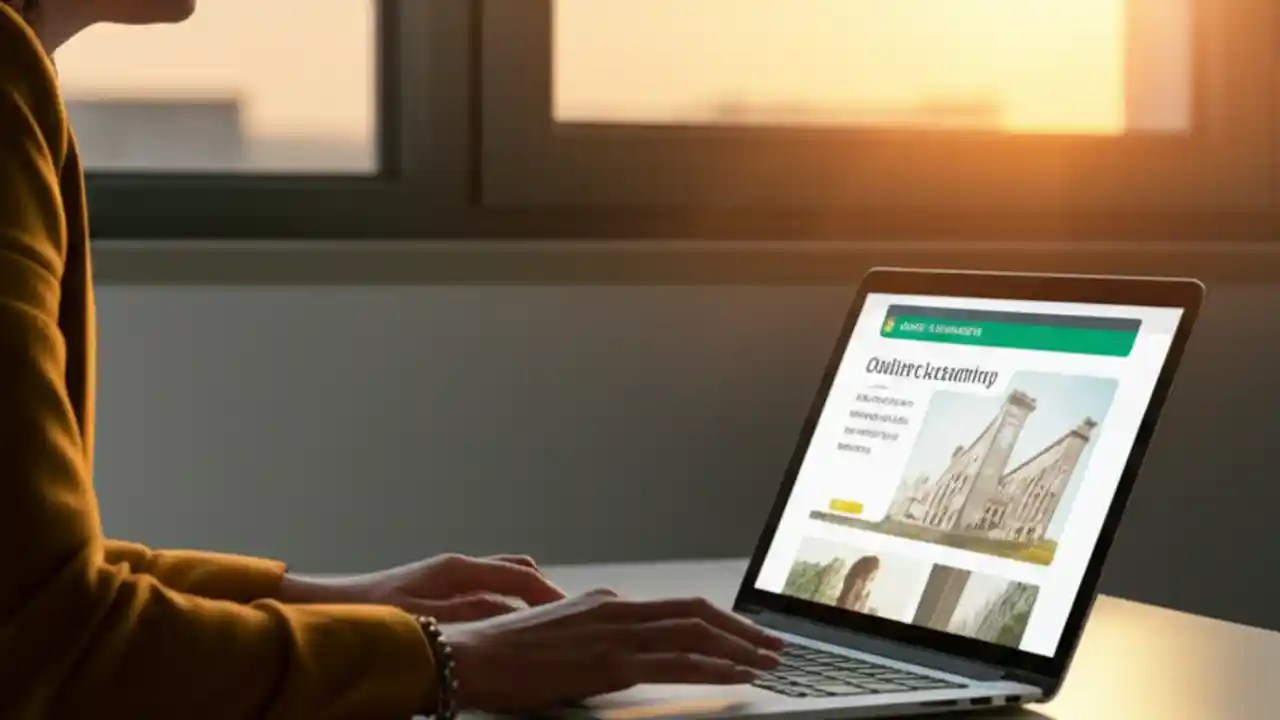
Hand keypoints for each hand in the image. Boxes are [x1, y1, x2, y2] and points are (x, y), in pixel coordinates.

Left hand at [278, 553, 565, 621]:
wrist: (325, 607)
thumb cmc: (372, 617)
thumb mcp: (430, 620)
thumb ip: (475, 616)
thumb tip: (517, 616)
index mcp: (460, 571)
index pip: (523, 579)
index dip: (552, 598)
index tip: (575, 615)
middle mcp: (457, 568)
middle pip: (518, 573)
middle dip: (545, 595)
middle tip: (567, 620)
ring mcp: (447, 577)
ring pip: (502, 581)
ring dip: (525, 599)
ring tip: (542, 625)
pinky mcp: (436, 589)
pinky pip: (485, 592)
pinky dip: (504, 605)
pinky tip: (502, 630)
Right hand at [442, 589, 783, 713]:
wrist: (470, 656)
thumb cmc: (504, 656)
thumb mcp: (560, 639)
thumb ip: (596, 641)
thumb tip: (620, 655)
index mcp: (607, 603)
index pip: (677, 608)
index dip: (718, 620)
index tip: (745, 634)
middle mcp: (617, 609)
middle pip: (697, 612)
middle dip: (742, 629)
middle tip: (775, 645)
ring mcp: (616, 632)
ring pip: (696, 632)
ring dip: (741, 647)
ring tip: (770, 661)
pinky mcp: (610, 660)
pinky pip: (677, 662)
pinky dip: (716, 666)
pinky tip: (739, 675)